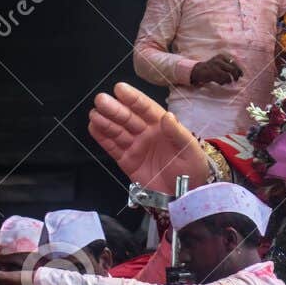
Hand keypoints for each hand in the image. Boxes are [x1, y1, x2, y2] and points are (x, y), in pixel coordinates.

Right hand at [88, 82, 207, 193]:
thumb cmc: (192, 168)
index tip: (119, 88)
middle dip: (115, 109)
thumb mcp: (190, 150)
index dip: (133, 98)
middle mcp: (147, 133)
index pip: (146, 108)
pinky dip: (102, 138)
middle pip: (128, 119)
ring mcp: (136, 146)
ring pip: (118, 131)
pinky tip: (93, 127)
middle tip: (100, 100)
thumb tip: (167, 116)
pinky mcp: (127, 161)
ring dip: (105, 122)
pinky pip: (113, 148)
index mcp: (163, 126)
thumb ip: (178, 133)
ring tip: (94, 113)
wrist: (184, 195)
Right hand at [189, 54, 241, 86]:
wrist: (198, 70)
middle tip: (236, 81)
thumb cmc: (212, 68)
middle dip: (236, 76)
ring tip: (225, 82)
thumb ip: (228, 66)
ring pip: (227, 76)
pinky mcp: (211, 73)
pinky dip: (222, 82)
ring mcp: (214, 66)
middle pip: (232, 69)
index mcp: (222, 56)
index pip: (234, 63)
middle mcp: (218, 60)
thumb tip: (239, 73)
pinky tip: (220, 82)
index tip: (241, 75)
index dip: (239, 70)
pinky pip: (220, 80)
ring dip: (228, 80)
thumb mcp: (220, 63)